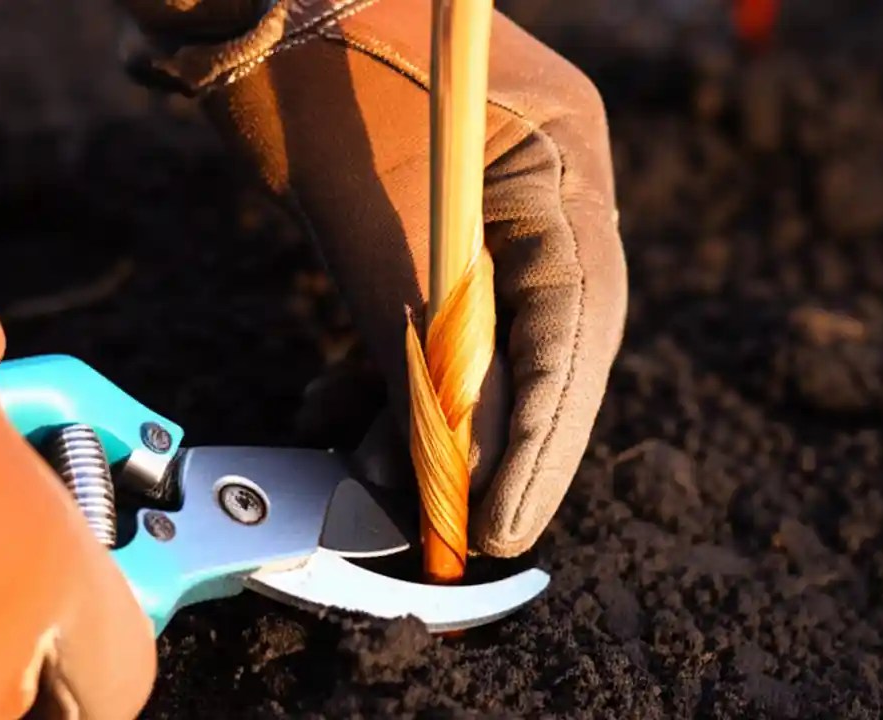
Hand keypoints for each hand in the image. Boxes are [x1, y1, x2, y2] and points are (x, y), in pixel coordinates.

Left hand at [117, 0, 627, 557]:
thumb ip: (423, 345)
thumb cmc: (305, 80)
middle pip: (542, 335)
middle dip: (501, 440)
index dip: (544, 432)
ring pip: (481, 332)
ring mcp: (484, 192)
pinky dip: (393, 366)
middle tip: (466, 531)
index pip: (577, 318)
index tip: (500, 521)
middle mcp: (539, 176)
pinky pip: (430, 308)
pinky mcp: (423, 211)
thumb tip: (462, 471)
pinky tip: (350, 412)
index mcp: (560, 155)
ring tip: (389, 489)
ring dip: (435, 414)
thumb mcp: (368, 223)